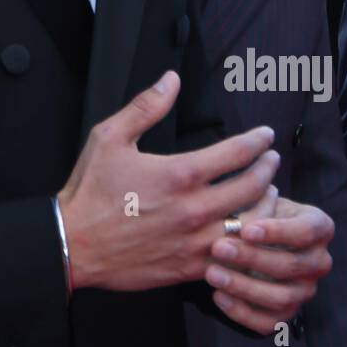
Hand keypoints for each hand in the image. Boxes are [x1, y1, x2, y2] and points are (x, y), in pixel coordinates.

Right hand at [57, 70, 278, 294]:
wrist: (74, 244)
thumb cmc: (90, 190)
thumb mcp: (110, 137)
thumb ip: (146, 106)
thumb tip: (171, 79)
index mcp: (179, 174)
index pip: (236, 153)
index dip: (257, 140)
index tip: (266, 135)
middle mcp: (194, 209)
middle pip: (251, 187)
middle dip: (268, 169)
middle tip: (272, 160)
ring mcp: (194, 242)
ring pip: (250, 225)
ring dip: (266, 206)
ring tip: (270, 193)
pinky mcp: (189, 267)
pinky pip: (233, 257)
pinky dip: (248, 243)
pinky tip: (250, 233)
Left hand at [204, 195, 333, 335]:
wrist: (255, 236)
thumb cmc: (257, 211)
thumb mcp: (260, 199)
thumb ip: (255, 203)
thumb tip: (238, 206)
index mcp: (319, 227)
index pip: (306, 231)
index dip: (277, 232)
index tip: (246, 229)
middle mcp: (319, 261)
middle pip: (291, 265)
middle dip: (251, 258)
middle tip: (218, 248)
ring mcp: (306, 290)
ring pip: (281, 297)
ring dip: (244, 287)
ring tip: (212, 273)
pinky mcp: (289, 313)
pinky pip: (270, 322)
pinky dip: (243, 312)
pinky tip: (219, 296)